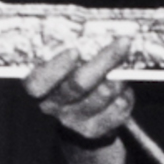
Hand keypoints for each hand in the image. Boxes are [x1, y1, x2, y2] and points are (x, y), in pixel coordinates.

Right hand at [23, 38, 133, 163]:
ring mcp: (73, 120)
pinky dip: (126, 95)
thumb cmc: (70, 77)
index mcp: (38, 87)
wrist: (80, 115)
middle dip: (103, 61)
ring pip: (102, 95)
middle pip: (78, 84)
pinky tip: (123, 88)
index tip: (75, 51)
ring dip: (118, 78)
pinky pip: (118, 109)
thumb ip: (75, 52)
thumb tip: (98, 33)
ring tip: (125, 66)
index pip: (38, 83)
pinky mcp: (94, 130)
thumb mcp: (65, 64)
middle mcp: (52, 106)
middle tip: (122, 44)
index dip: (56, 68)